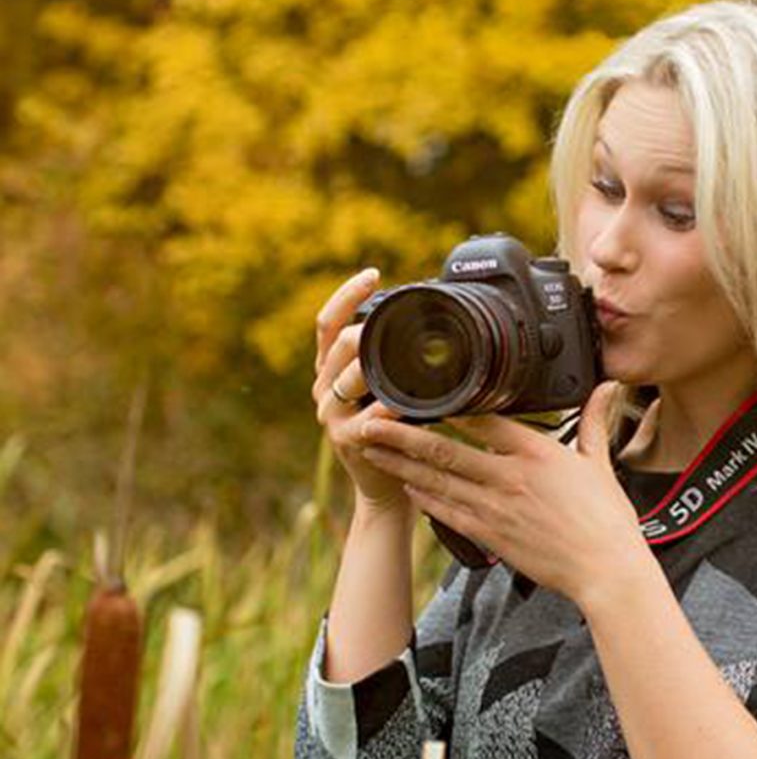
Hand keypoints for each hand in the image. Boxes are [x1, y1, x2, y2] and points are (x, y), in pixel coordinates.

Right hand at [311, 266, 411, 513]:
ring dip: (375, 363)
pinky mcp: (347, 440)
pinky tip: (406, 402)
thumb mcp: (391, 387)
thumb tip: (429, 323)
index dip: (346, 295)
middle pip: (341, 344)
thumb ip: (394, 360)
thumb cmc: (396, 431)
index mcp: (331, 369)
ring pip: (349, 376)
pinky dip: (388, 407)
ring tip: (403, 355)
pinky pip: (368, 416)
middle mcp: (324, 388)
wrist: (387, 485)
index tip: (373, 273)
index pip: (327, 323)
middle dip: (367, 329)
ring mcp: (331, 415)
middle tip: (399, 321)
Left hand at [355, 381, 652, 603]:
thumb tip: (606, 387)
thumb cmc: (607, 519)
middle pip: (445, 450)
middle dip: (403, 434)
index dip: (446, 404)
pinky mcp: (491, 535)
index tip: (419, 391)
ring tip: (372, 448)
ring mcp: (496, 508)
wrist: (605, 571)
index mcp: (537, 452)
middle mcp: (510, 477)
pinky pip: (448, 512)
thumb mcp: (599, 463)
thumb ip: (593, 421)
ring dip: (401, 464)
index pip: (483, 419)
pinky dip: (424, 498)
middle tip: (371, 419)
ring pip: (437, 480)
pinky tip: (406, 485)